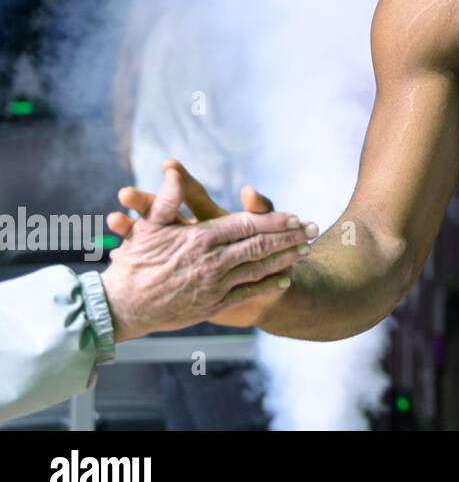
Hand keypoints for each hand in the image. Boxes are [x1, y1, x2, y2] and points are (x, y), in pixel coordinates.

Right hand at [99, 166, 311, 341]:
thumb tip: (175, 173)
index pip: (248, 224)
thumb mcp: (148, 227)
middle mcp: (213, 261)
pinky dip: (269, 285)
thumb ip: (167, 199)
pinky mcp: (213, 305)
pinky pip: (248, 294)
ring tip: (306, 251)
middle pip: (261, 246)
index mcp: (201, 238)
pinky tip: (285, 279)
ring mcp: (215, 285)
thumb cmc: (134, 263)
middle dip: (290, 237)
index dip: (275, 220)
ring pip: (259, 269)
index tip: (295, 216)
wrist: (122, 308)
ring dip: (285, 259)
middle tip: (313, 230)